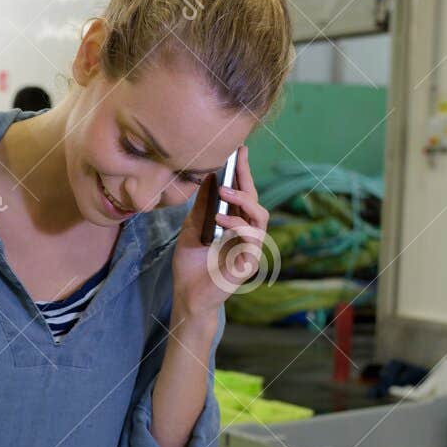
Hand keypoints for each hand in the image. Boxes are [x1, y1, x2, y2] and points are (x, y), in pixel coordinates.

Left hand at [171, 144, 269, 320]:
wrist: (187, 295)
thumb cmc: (190, 266)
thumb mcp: (191, 229)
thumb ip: (201, 207)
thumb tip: (207, 178)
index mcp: (233, 225)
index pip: (243, 195)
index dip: (243, 173)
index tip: (239, 151)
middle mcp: (245, 235)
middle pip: (255, 201)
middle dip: (247, 179)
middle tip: (235, 162)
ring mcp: (249, 249)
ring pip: (260, 218)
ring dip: (244, 201)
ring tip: (224, 192)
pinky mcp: (248, 263)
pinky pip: (251, 240)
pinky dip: (237, 226)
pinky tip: (220, 220)